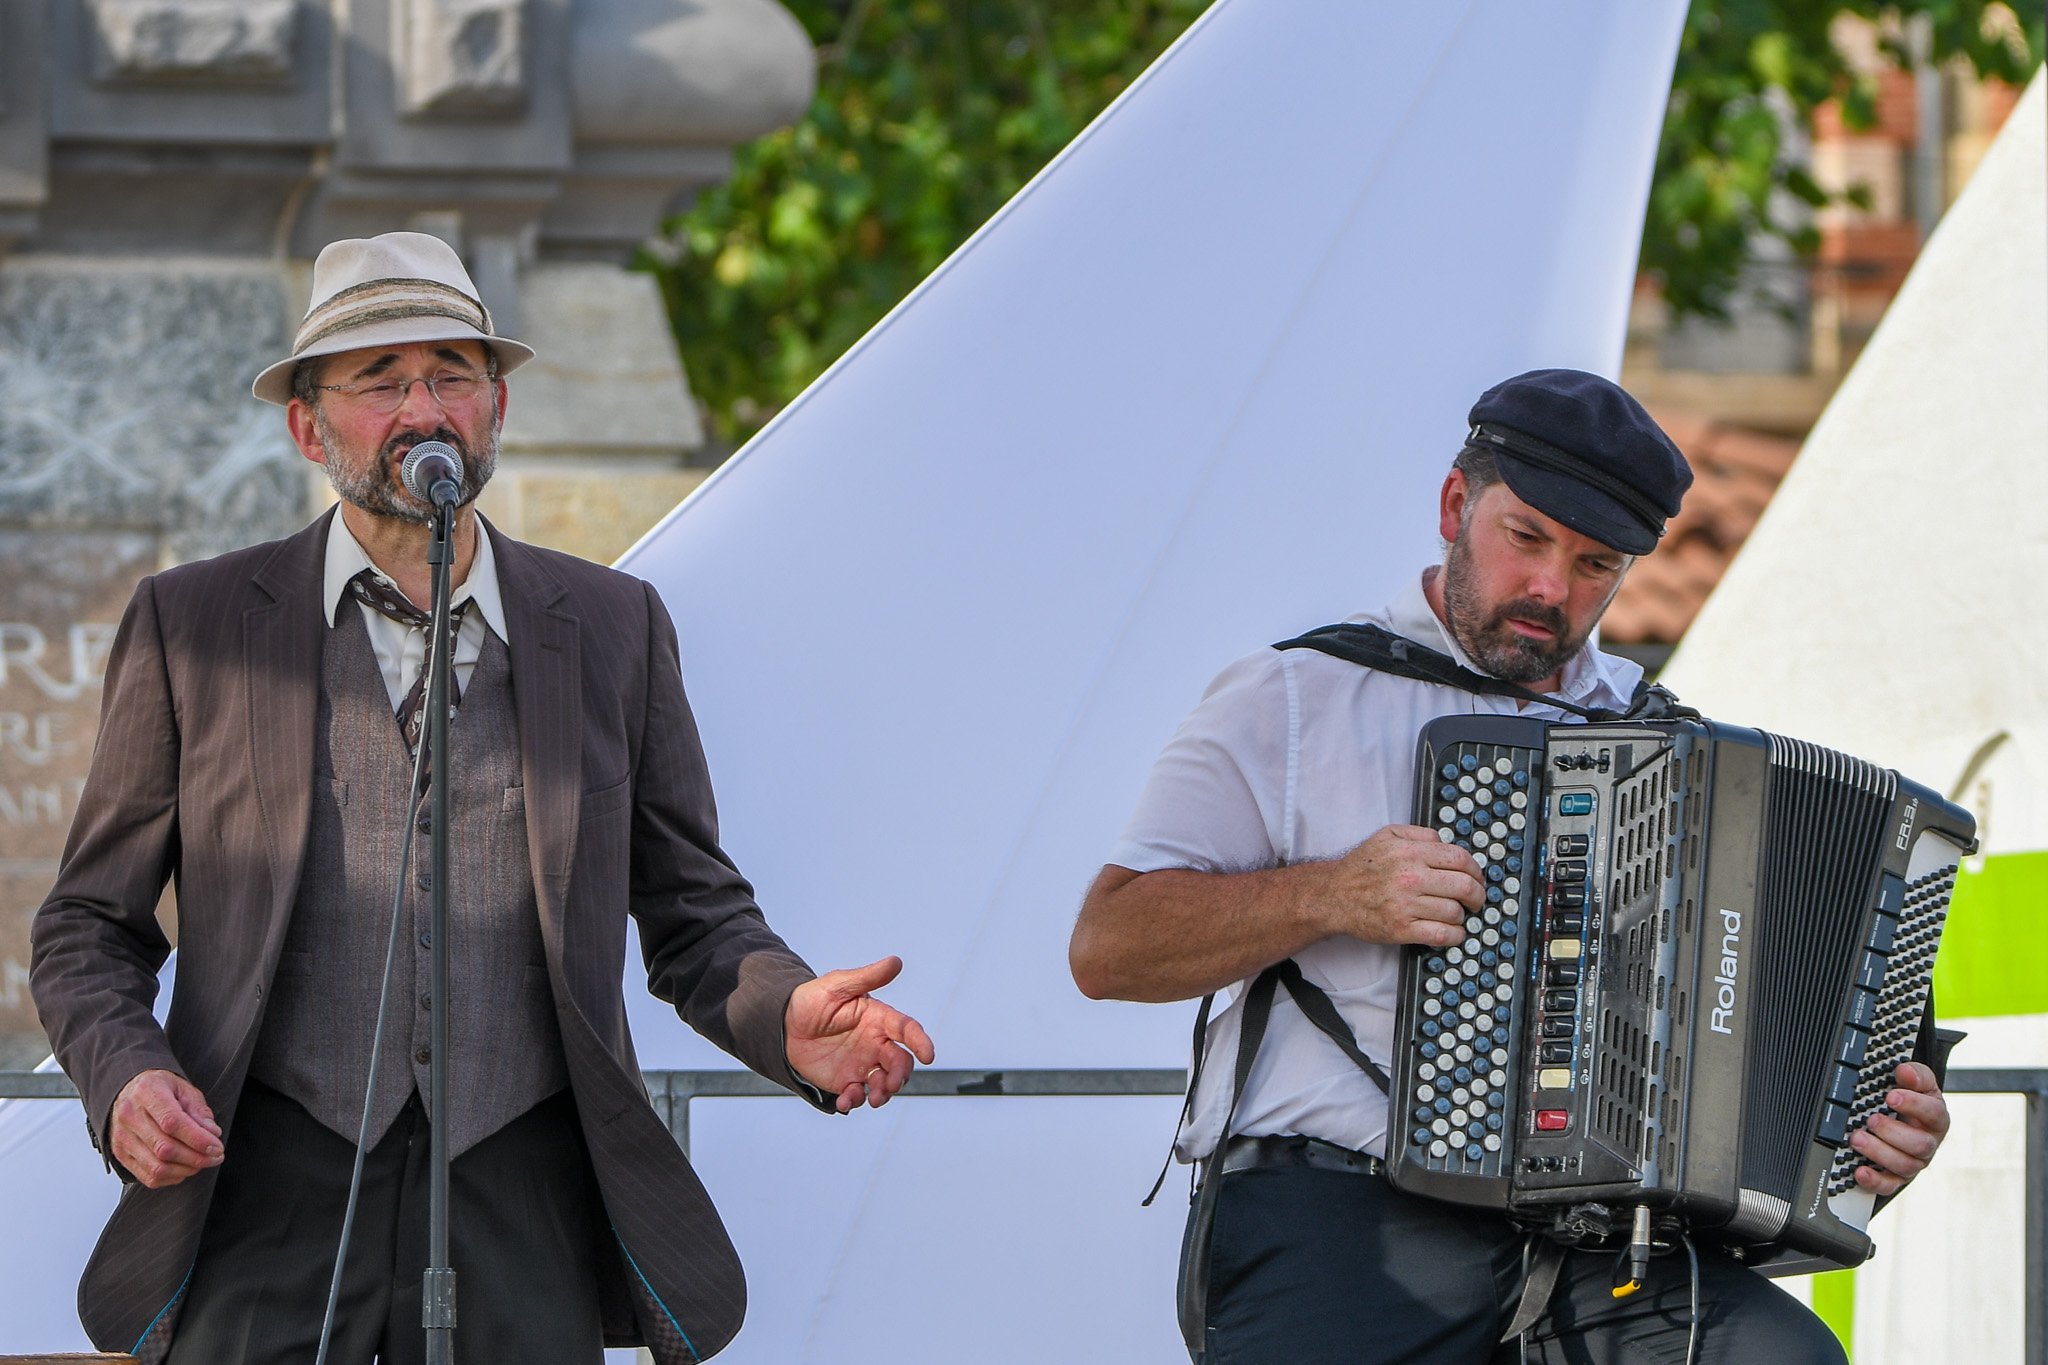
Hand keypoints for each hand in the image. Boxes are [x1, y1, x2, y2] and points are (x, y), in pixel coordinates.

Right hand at [110, 1069, 222, 1188]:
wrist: (128, 1091)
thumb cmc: (158, 1088)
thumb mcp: (183, 1088)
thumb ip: (199, 1110)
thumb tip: (212, 1133)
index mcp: (147, 1092)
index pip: (172, 1122)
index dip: (198, 1139)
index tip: (217, 1147)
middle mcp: (129, 1116)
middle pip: (165, 1148)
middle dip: (197, 1158)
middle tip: (216, 1156)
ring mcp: (122, 1138)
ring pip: (157, 1167)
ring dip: (186, 1170)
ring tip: (202, 1162)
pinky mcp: (120, 1155)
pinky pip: (148, 1177)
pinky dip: (172, 1178)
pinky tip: (184, 1168)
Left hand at [785, 957, 936, 1112]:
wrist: (783, 1025)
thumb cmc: (811, 1000)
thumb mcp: (838, 985)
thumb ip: (867, 977)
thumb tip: (896, 962)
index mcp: (878, 1019)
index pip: (907, 1030)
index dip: (921, 1042)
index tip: (928, 1056)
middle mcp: (875, 1043)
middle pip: (900, 1062)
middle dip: (901, 1075)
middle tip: (891, 1084)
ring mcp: (862, 1063)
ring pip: (884, 1082)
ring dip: (884, 1093)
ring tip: (874, 1099)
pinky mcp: (845, 1080)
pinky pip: (857, 1095)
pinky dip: (855, 1101)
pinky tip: (845, 1101)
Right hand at [1323, 825, 1483, 948]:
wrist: (1334, 896)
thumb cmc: (1361, 867)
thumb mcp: (1387, 836)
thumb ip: (1420, 834)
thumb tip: (1446, 844)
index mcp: (1409, 852)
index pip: (1459, 859)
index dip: (1476, 871)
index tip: (1477, 879)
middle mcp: (1410, 877)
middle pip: (1464, 886)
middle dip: (1477, 895)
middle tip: (1475, 900)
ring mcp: (1406, 905)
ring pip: (1455, 912)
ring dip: (1461, 915)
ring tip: (1454, 914)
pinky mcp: (1402, 930)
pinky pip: (1443, 935)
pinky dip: (1455, 935)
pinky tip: (1451, 931)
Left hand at [1850, 1062, 1948, 1195]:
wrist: (1907, 1119)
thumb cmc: (1912, 1101)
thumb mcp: (1918, 1084)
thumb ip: (1915, 1075)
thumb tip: (1905, 1071)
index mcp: (1936, 1119)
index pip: (1933, 1114)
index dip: (1914, 1105)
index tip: (1891, 1096)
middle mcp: (1928, 1143)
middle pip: (1920, 1144)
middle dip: (1893, 1132)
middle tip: (1872, 1119)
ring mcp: (1914, 1162)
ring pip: (1904, 1165)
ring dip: (1879, 1152)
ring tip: (1857, 1138)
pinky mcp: (1897, 1177)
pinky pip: (1889, 1185)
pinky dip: (1875, 1181)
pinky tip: (1860, 1171)